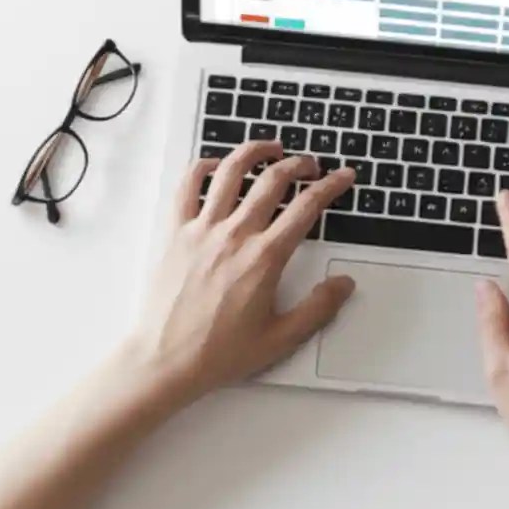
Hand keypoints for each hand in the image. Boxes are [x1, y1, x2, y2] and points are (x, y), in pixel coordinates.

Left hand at [132, 140, 357, 402]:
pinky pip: (187, 187)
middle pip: (273, 180)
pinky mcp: (175, 233)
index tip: (343, 177)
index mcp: (265, 258)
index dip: (331, 186)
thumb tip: (343, 284)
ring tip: (271, 146)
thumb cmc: (218, 353)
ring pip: (230, 172)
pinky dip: (202, 167)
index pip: (307, 207)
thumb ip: (319, 308)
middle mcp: (234, 235)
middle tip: (311, 164)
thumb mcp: (282, 338)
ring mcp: (201, 230)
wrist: (164, 361)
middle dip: (299, 164)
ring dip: (254, 151)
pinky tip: (214, 165)